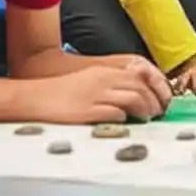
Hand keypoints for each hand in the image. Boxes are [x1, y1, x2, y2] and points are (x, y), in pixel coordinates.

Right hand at [25, 64, 170, 123]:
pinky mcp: (87, 111)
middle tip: (159, 112)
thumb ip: (110, 84)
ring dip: (145, 110)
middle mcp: (102, 81)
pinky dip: (125, 118)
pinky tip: (127, 123)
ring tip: (148, 118)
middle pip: (140, 87)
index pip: (140, 75)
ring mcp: (95, 95)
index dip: (155, 87)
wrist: (32, 98)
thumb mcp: (88, 80)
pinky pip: (114, 114)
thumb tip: (133, 95)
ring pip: (133, 99)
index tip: (163, 98)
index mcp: (103, 72)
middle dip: (154, 101)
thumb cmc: (60, 92)